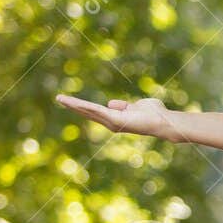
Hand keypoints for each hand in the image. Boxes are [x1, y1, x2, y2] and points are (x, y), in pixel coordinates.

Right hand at [54, 93, 177, 140]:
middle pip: (88, 112)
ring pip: (89, 111)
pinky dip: (84, 105)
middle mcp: (112, 123)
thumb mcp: (135, 106)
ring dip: (74, 105)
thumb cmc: (154, 113)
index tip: (70, 101)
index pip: (95, 112)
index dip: (83, 106)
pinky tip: (72, 101)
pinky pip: (95, 110)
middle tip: (59, 98)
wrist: (163, 120)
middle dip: (73, 106)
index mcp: (116, 119)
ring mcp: (112, 122)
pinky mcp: (114, 119)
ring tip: (60, 98)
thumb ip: (123, 105)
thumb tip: (111, 103)